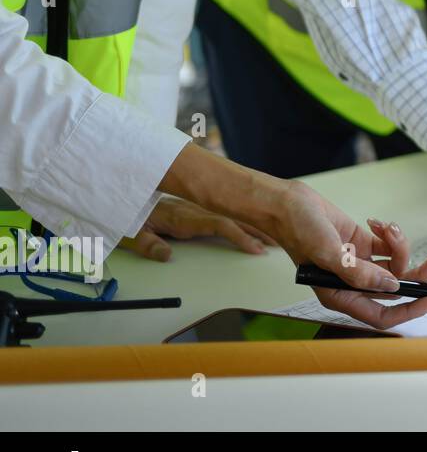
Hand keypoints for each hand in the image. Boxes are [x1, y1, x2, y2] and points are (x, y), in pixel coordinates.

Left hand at [121, 196, 274, 261]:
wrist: (124, 196)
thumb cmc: (129, 218)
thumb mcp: (131, 234)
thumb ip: (148, 245)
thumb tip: (166, 255)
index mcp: (182, 216)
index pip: (219, 225)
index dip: (240, 235)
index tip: (256, 248)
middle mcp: (193, 210)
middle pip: (232, 218)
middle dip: (256, 230)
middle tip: (278, 243)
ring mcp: (197, 209)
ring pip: (231, 215)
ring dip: (253, 226)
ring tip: (274, 237)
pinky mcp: (197, 210)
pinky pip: (225, 215)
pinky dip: (243, 221)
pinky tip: (255, 226)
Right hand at [269, 182, 426, 328]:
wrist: (288, 203)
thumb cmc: (298, 231)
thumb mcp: (328, 253)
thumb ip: (359, 274)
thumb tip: (391, 287)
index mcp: (342, 296)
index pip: (382, 314)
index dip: (410, 310)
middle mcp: (353, 284)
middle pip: (396, 288)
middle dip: (420, 274)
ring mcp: (360, 264)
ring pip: (396, 264)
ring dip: (400, 245)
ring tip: (389, 228)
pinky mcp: (363, 245)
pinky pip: (388, 245)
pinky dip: (391, 234)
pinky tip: (377, 222)